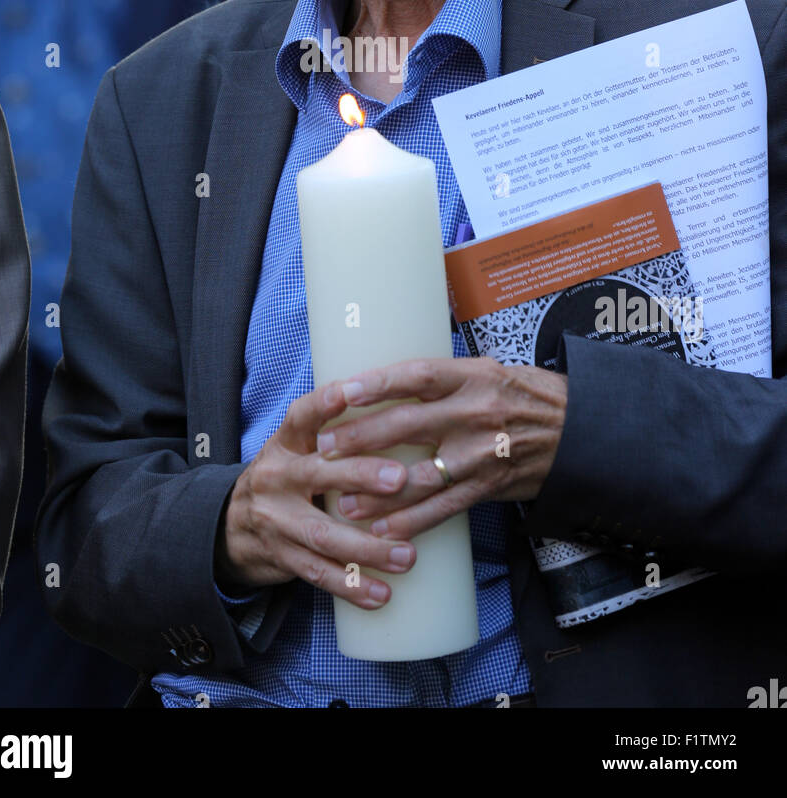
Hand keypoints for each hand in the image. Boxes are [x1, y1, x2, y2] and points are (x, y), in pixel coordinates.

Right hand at [218, 379, 419, 609]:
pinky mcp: (281, 557)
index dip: (325, 402)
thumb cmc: (282, 481)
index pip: (302, 416)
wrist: (227, 529)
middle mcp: (276, 478)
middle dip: (361, 475)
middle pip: (318, 474)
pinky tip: (381, 594)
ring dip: (368, 548)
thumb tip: (396, 415)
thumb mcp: (292, 451)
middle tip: (401, 479)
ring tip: (407, 556)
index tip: (352, 390)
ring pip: (323, 534)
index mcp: (284, 445)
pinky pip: (319, 574)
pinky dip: (351, 586)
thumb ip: (330, 438)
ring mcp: (276, 521)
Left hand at [317, 357, 566, 541]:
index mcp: (472, 376)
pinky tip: (384, 530)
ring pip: (422, 474)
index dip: (377, 383)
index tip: (340, 391)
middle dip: (361, 438)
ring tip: (342, 501)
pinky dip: (413, 521)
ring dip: (378, 491)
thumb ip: (442, 379)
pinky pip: (445, 507)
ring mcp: (483, 453)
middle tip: (323, 448)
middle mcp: (476, 412)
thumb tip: (386, 380)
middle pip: (409, 424)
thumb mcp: (487, 371)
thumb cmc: (524, 395)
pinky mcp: (490, 486)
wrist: (578, 429)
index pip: (417, 375)